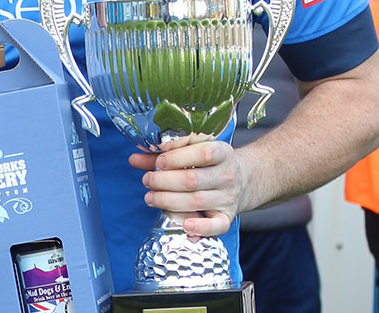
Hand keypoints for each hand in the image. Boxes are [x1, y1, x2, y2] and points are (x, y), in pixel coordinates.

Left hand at [128, 135, 244, 237]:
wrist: (243, 179)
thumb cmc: (209, 162)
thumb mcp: (193, 150)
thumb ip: (164, 153)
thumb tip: (134, 159)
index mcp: (222, 152)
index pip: (203, 153)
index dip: (177, 158)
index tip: (159, 162)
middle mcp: (228, 175)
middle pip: (193, 180)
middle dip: (164, 181)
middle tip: (147, 180)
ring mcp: (228, 198)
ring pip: (197, 201)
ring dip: (168, 201)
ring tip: (150, 197)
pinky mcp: (227, 217)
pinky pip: (216, 226)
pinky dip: (201, 228)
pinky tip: (184, 225)